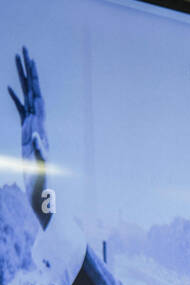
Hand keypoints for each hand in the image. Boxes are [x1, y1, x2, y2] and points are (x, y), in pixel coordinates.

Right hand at [7, 45, 48, 227]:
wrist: (42, 194)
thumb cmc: (40, 183)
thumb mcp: (39, 167)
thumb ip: (38, 153)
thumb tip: (36, 139)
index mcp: (39, 126)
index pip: (35, 96)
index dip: (33, 79)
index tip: (30, 60)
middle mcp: (38, 123)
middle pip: (33, 91)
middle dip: (29, 71)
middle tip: (25, 49)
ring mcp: (33, 127)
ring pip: (26, 97)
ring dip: (22, 79)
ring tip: (19, 59)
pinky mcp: (28, 133)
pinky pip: (20, 109)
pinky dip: (15, 97)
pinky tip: (11, 86)